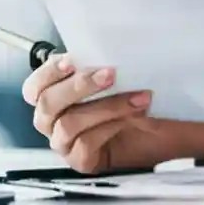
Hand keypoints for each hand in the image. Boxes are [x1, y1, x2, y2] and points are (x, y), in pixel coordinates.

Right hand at [21, 55, 203, 172]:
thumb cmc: (140, 104)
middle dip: (78, 86)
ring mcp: (66, 145)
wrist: (168, 134)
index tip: (72, 60)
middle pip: (47, 105)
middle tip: (110, 73)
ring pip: (68, 124)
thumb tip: (101, 42)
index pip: (34, 88)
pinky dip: (110, 127)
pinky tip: (134, 119)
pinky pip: (85, 144)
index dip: (48, 73)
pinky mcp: (81, 163)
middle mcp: (54, 123)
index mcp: (56, 99)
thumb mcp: (121, 79)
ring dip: (105, 107)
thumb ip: (101, 66)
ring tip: (138, 98)